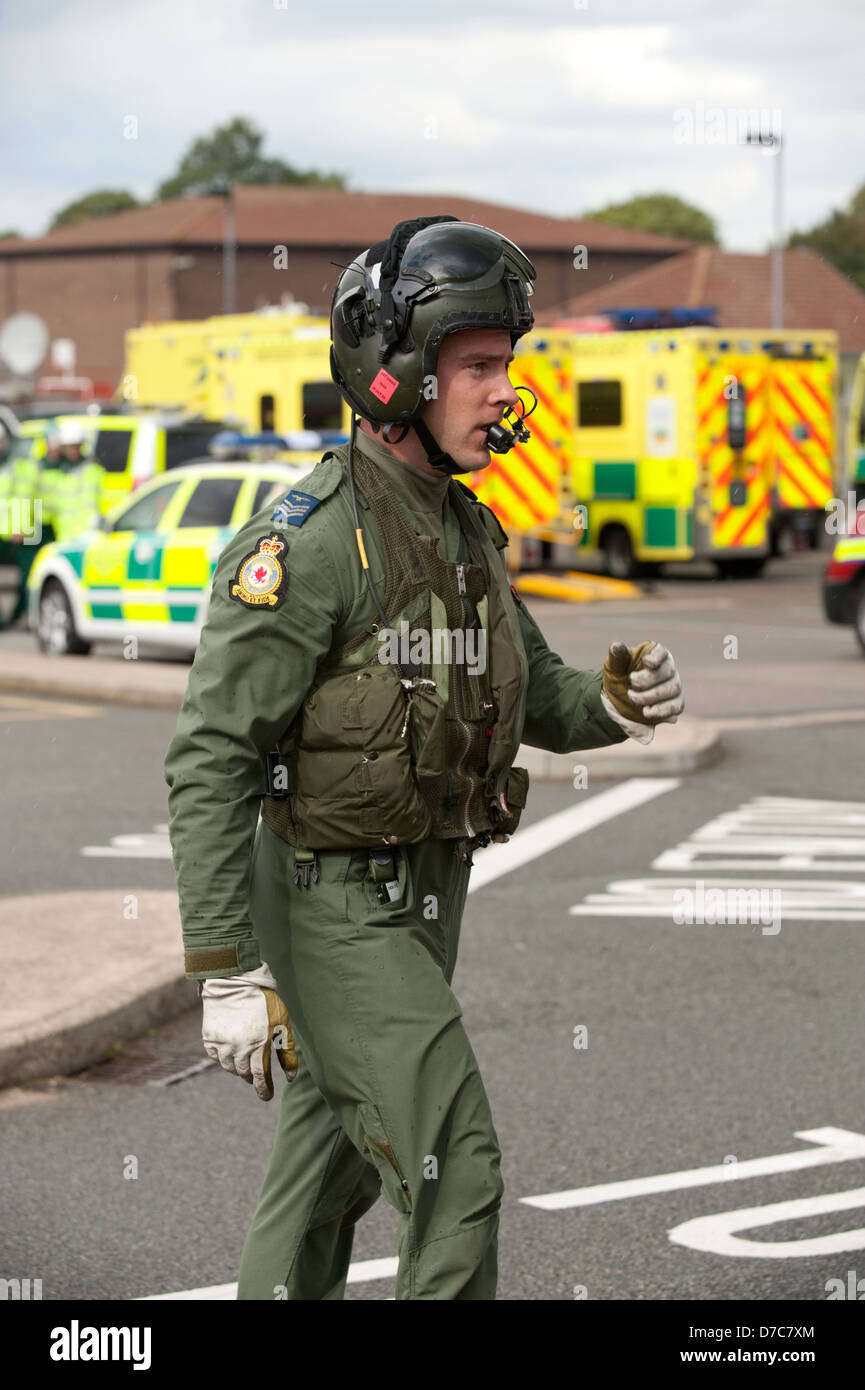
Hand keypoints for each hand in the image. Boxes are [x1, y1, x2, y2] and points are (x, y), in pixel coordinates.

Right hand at [201, 961, 297, 1100]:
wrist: (234, 981)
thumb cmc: (264, 1001)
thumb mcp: (282, 1023)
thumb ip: (286, 1051)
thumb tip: (291, 1077)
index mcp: (258, 1045)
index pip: (260, 1078)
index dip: (264, 1089)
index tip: (266, 1096)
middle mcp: (238, 1048)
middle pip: (245, 1074)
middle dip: (253, 1077)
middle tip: (258, 1075)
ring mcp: (221, 1044)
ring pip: (230, 1068)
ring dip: (239, 1068)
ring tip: (246, 1061)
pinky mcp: (209, 1038)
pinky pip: (217, 1057)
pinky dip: (225, 1058)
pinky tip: (232, 1051)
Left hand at [602, 640, 683, 727]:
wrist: (621, 700)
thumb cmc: (620, 678)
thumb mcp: (615, 667)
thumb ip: (616, 656)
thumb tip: (616, 646)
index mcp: (654, 655)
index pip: (661, 652)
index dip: (656, 657)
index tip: (645, 661)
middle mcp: (668, 668)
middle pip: (668, 671)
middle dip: (647, 681)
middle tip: (630, 686)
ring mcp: (674, 685)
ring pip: (673, 689)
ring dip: (651, 696)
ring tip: (634, 699)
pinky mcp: (675, 703)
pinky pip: (676, 706)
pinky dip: (661, 710)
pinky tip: (646, 712)